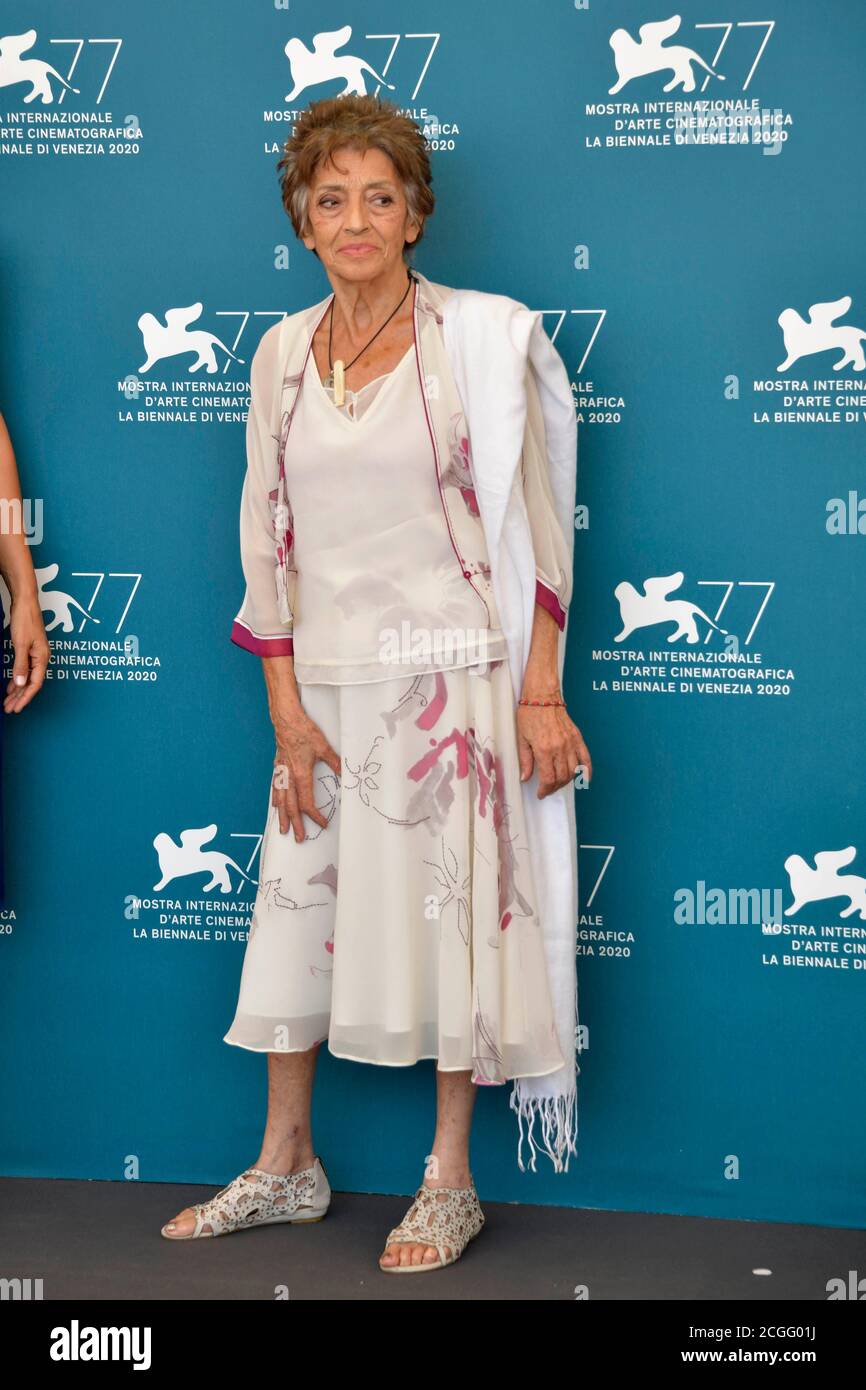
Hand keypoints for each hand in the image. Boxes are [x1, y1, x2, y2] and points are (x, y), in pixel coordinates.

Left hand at [4, 594, 49, 712]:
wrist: (26, 602)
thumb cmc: (26, 620)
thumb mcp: (20, 644)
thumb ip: (21, 665)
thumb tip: (21, 683)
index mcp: (42, 657)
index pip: (35, 684)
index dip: (25, 697)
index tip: (16, 708)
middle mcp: (41, 658)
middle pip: (31, 683)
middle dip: (20, 697)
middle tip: (9, 708)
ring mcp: (36, 654)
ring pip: (27, 678)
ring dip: (18, 690)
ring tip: (8, 701)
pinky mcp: (30, 650)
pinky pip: (25, 669)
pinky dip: (17, 679)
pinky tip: (11, 685)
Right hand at [271, 704, 340, 840]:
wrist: (286, 719)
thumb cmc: (303, 731)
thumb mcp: (323, 747)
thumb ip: (335, 763)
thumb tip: (345, 774)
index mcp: (301, 775)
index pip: (307, 803)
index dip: (314, 816)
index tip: (322, 823)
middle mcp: (289, 777)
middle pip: (291, 807)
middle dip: (296, 824)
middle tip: (299, 838)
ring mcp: (281, 773)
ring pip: (280, 800)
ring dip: (282, 816)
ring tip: (283, 829)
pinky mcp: (278, 767)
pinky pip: (275, 788)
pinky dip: (275, 800)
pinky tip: (275, 805)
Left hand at [516, 699, 591, 797]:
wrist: (542, 696)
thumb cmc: (529, 714)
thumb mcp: (522, 739)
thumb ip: (525, 760)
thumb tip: (525, 777)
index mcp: (544, 750)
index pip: (548, 778)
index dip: (545, 790)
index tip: (541, 793)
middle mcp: (559, 748)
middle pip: (561, 777)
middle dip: (554, 787)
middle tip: (547, 789)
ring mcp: (570, 743)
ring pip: (573, 771)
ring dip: (566, 781)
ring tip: (558, 783)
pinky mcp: (577, 737)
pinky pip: (586, 758)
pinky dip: (587, 771)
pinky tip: (584, 778)